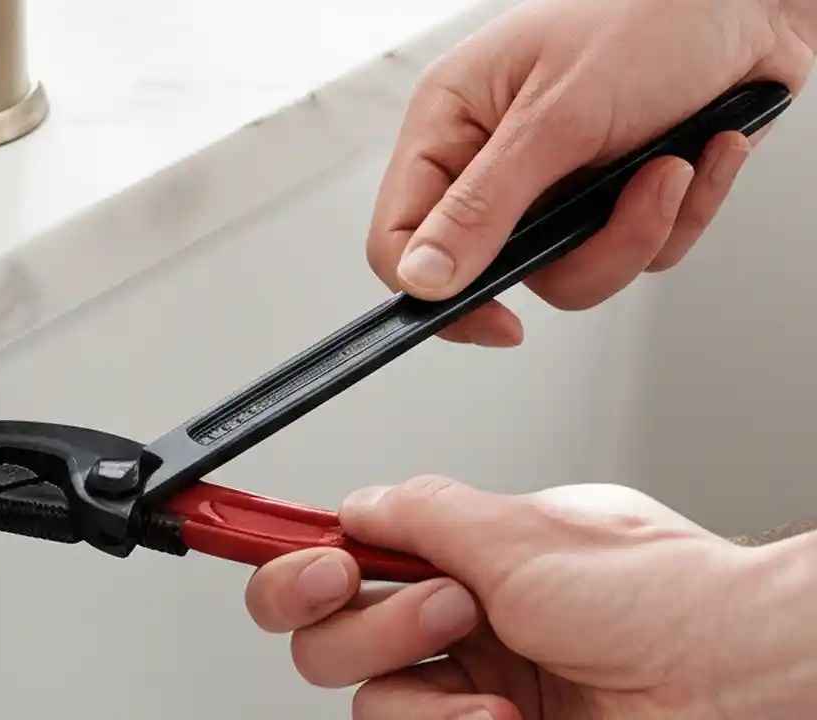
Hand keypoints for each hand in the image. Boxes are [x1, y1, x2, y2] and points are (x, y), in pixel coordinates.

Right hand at [243, 478, 813, 718]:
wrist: (737, 681)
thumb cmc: (664, 596)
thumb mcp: (522, 530)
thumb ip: (419, 512)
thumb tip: (353, 505)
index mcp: (461, 555)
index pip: (345, 551)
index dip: (290, 554)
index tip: (244, 544)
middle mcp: (456, 620)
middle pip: (326, 628)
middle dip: (353, 615)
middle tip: (406, 597)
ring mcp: (468, 688)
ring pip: (359, 691)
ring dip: (410, 671)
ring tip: (479, 651)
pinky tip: (499, 714)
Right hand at [367, 0, 816, 346]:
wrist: (749, 2)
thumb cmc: (647, 15)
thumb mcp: (556, 115)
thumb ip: (484, 207)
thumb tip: (424, 278)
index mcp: (451, 124)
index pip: (400, 238)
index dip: (436, 292)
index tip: (494, 320)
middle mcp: (494, 161)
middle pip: (498, 273)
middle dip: (584, 251)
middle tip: (627, 199)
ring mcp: (554, 186)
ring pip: (572, 274)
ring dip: (642, 229)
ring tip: (677, 163)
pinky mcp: (610, 199)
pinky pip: (634, 254)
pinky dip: (681, 213)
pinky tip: (699, 157)